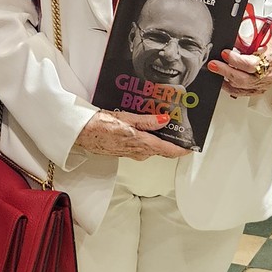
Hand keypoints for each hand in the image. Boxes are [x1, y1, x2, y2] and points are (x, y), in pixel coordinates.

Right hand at [74, 110, 192, 160]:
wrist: (80, 133)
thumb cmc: (99, 125)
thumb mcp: (126, 118)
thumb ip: (147, 120)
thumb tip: (165, 120)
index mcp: (141, 143)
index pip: (168, 150)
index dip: (182, 149)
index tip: (191, 146)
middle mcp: (138, 152)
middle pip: (162, 150)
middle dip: (173, 143)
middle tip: (181, 132)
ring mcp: (131, 153)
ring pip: (152, 149)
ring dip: (161, 141)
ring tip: (166, 127)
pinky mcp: (124, 151)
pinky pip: (143, 148)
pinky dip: (149, 141)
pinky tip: (147, 131)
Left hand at [209, 38, 271, 97]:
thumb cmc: (269, 48)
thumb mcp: (258, 40)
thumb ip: (242, 41)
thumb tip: (228, 38)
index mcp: (268, 61)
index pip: (250, 64)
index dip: (235, 60)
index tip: (224, 53)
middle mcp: (265, 76)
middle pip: (243, 79)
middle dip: (225, 71)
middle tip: (213, 64)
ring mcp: (260, 86)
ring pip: (240, 87)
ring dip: (224, 79)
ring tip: (214, 70)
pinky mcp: (255, 91)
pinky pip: (239, 93)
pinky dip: (228, 87)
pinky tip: (221, 80)